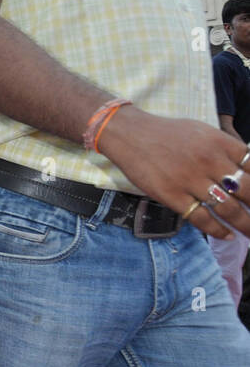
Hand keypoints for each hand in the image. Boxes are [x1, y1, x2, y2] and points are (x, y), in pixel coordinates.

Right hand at [98, 106, 249, 239]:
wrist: (129, 134)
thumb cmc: (167, 133)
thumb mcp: (202, 132)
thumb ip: (226, 149)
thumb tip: (247, 170)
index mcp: (219, 143)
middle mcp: (209, 160)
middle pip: (248, 191)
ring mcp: (190, 179)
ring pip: (228, 209)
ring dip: (245, 224)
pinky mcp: (171, 195)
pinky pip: (201, 218)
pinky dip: (217, 230)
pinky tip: (226, 235)